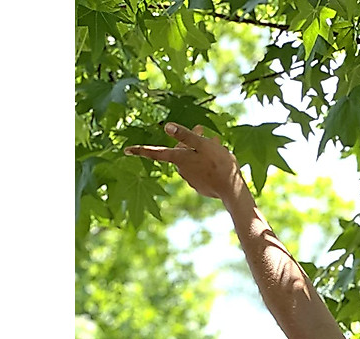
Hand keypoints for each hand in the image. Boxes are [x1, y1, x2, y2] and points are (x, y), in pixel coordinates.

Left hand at [124, 123, 247, 203]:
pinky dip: (205, 165)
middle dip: (189, 142)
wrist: (233, 190)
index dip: (140, 150)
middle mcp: (181, 170)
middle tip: (205, 132)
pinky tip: (218, 163)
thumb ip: (186, 135)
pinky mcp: (201, 187)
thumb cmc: (219, 164)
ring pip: (191, 161)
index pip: (155, 153)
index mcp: (179, 158)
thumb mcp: (204, 144)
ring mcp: (191, 180)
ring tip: (217, 147)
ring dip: (200, 153)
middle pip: (180, 152)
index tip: (126, 150)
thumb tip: (167, 127)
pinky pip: (200, 172)